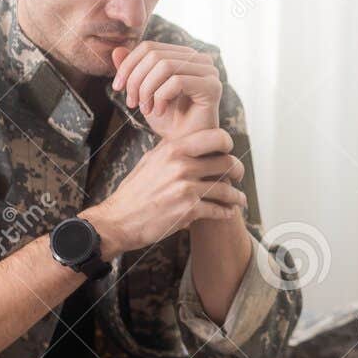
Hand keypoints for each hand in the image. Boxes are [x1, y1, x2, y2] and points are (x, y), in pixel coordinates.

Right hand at [83, 127, 245, 254]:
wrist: (118, 220)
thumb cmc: (134, 192)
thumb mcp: (150, 161)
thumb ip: (172, 151)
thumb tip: (191, 142)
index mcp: (173, 149)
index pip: (215, 136)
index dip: (227, 143)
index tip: (229, 152)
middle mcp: (181, 165)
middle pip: (226, 162)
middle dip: (238, 171)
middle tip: (239, 177)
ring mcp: (186, 187)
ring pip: (226, 188)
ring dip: (236, 196)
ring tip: (240, 200)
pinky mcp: (188, 209)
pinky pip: (218, 209)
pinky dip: (226, 212)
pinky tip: (228, 213)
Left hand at [111, 42, 221, 139]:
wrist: (185, 147)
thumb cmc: (168, 121)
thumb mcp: (143, 93)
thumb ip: (132, 71)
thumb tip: (116, 50)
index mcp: (184, 55)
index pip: (149, 47)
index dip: (128, 65)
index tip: (117, 87)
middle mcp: (200, 59)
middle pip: (155, 55)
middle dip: (136, 80)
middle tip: (132, 103)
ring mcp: (209, 72)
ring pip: (165, 66)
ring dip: (147, 90)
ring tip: (145, 109)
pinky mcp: (212, 87)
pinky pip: (177, 81)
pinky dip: (161, 97)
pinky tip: (159, 112)